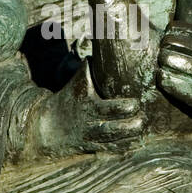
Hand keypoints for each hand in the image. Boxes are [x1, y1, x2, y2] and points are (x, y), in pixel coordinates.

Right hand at [28, 64, 144, 157]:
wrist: (47, 127)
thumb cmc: (69, 97)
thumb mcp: (78, 81)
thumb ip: (91, 67)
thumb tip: (104, 41)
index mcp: (87, 106)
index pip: (107, 108)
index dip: (123, 107)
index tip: (136, 103)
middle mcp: (89, 124)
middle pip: (112, 128)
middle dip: (129, 125)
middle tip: (144, 120)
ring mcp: (90, 138)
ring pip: (112, 142)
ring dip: (129, 138)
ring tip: (143, 133)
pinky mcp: (92, 149)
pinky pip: (109, 151)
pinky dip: (123, 149)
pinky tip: (136, 144)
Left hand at [156, 19, 191, 133]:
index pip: (182, 28)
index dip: (170, 31)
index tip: (168, 37)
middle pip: (171, 43)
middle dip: (163, 48)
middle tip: (163, 54)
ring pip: (168, 60)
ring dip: (162, 64)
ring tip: (164, 66)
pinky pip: (168, 81)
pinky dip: (163, 79)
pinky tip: (166, 79)